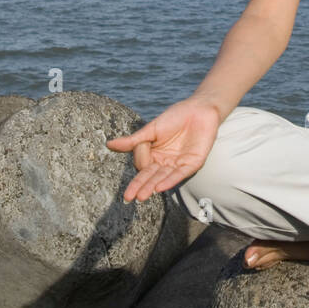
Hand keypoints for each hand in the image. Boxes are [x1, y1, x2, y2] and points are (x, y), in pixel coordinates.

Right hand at [107, 96, 222, 203]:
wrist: (199, 109)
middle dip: (139, 186)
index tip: (142, 145)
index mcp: (155, 154)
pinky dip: (170, 181)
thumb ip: (133, 141)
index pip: (142, 164)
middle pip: (150, 176)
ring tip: (141, 196)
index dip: (139, 159)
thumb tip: (109, 144)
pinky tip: (160, 188)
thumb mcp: (151, 129)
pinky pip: (179, 174)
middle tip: (128, 197)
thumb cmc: (175, 117)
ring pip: (162, 178)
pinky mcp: (193, 164)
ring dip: (152, 187)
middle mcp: (166, 162)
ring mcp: (179, 164)